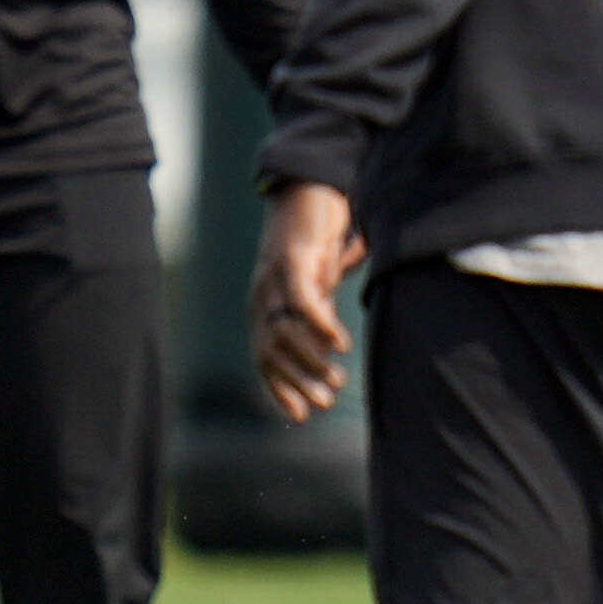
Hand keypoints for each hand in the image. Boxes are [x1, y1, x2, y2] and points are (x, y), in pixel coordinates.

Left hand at [250, 181, 366, 422]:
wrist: (308, 187)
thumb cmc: (313, 238)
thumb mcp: (316, 283)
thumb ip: (319, 312)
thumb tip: (330, 345)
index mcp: (264, 306)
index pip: (264, 357)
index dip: (280, 388)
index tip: (302, 416)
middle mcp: (262, 296)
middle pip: (270, 351)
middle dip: (297, 383)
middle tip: (326, 403)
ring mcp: (273, 278)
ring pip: (284, 332)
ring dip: (310, 361)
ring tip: (337, 379)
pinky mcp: (292, 259)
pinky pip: (303, 301)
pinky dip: (320, 325)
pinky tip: (341, 344)